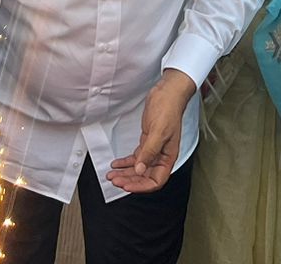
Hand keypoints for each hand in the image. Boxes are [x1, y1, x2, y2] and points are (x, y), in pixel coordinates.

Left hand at [108, 69, 194, 192]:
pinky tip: (117, 164)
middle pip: (145, 176)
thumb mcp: (158, 132)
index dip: (141, 186)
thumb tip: (140, 169)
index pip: (155, 181)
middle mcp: (161, 156)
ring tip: (112, 175)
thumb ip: (149, 152)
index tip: (126, 186)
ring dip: (125, 173)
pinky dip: (125, 162)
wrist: (167, 93)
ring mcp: (153, 149)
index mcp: (168, 157)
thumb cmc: (168, 110)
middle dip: (129, 180)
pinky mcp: (147, 142)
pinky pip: (136, 157)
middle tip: (114, 180)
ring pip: (139, 168)